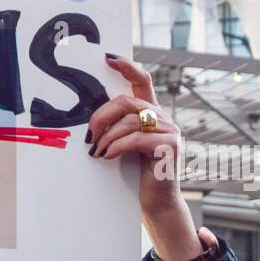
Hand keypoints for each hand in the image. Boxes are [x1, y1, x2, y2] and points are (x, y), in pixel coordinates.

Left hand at [87, 54, 214, 260]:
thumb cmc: (136, 173)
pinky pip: (137, 139)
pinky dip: (117, 147)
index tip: (109, 58)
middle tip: (89, 134)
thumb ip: (117, 126)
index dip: (127, 66)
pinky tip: (107, 156)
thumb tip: (90, 119)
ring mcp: (170, 131)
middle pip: (128, 102)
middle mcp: (163, 117)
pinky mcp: (170, 146)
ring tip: (98, 151)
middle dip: (102, 115)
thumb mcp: (124, 143)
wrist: (156, 202)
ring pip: (130, 122)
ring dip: (108, 137)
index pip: (142, 81)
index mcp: (152, 112)